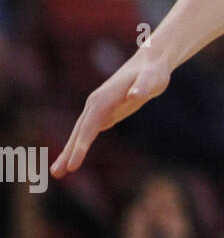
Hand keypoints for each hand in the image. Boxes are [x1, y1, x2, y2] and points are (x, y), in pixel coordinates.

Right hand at [50, 50, 170, 177]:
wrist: (151, 63)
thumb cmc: (153, 72)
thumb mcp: (152, 79)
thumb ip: (143, 87)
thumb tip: (135, 95)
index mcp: (102, 99)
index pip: (89, 127)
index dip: (80, 146)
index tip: (73, 165)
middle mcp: (95, 104)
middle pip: (79, 132)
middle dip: (68, 153)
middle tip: (56, 174)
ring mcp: (98, 108)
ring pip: (81, 133)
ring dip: (69, 151)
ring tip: (59, 172)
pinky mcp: (105, 112)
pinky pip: (88, 132)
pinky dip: (79, 145)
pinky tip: (74, 157)